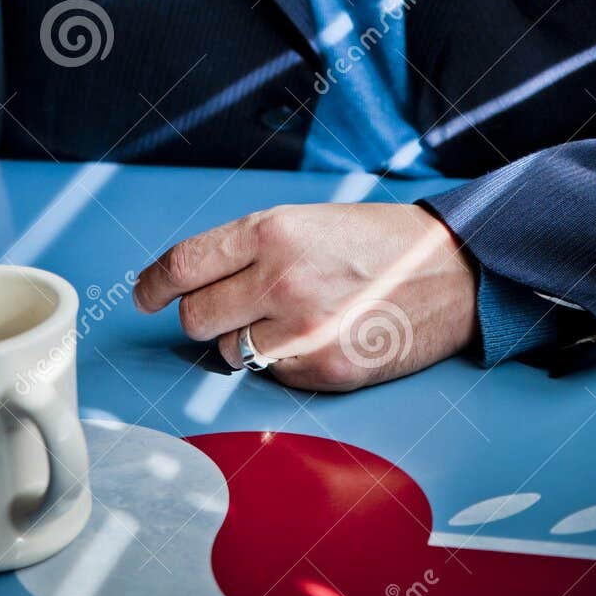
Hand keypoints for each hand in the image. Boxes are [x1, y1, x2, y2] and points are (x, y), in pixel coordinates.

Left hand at [133, 202, 478, 390]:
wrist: (451, 271)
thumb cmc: (376, 242)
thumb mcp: (305, 221)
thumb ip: (248, 250)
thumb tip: (191, 283)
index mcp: (271, 231)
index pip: (184, 264)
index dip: (154, 284)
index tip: (144, 295)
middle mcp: (281, 279)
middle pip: (196, 317)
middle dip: (204, 316)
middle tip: (229, 309)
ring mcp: (302, 329)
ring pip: (229, 352)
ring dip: (244, 341)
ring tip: (288, 319)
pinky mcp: (323, 368)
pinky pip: (270, 374)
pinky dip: (281, 362)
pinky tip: (316, 337)